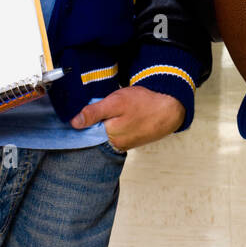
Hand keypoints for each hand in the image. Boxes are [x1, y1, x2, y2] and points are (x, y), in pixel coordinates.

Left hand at [70, 86, 184, 149]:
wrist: (170, 107)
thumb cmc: (145, 103)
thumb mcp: (116, 102)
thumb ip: (94, 112)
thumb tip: (75, 123)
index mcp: (110, 136)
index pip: (86, 131)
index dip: (84, 119)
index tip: (83, 110)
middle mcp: (117, 144)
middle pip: (97, 132)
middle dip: (96, 121)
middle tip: (103, 106)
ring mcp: (126, 143)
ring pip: (108, 132)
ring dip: (107, 122)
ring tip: (115, 110)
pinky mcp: (133, 140)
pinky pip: (118, 133)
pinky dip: (117, 125)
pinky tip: (123, 116)